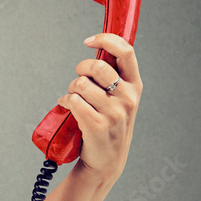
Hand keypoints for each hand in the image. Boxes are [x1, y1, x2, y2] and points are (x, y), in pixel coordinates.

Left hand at [57, 33, 142, 180]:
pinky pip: (72, 100)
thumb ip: (113, 75)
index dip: (106, 39)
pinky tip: (66, 107)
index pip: (125, 51)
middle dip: (80, 69)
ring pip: (80, 84)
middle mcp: (128, 98)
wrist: (106, 161)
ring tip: (74, 99)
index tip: (88, 40)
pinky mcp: (96, 125)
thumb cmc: (110, 124)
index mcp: (135, 86)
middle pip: (96, 66)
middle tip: (79, 80)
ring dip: (71, 89)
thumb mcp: (121, 99)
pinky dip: (64, 101)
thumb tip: (96, 46)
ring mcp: (113, 113)